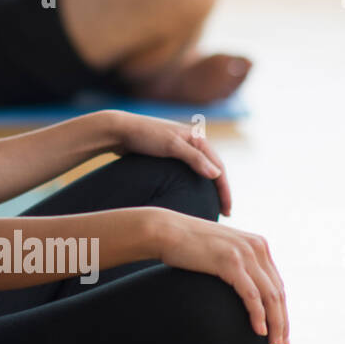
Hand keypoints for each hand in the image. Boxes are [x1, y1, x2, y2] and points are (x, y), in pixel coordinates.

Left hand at [110, 111, 231, 214]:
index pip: (219, 167)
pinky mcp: (168, 154)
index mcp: (197, 138)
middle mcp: (192, 142)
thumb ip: (195, 159)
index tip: (227, 210)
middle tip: (223, 213)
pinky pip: (186, 172)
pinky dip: (193, 184)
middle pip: (212, 170)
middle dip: (219, 191)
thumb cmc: (144, 136)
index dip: (224, 190)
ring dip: (207, 188)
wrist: (118, 130)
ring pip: (200, 172)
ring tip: (210, 207)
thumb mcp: (171, 146)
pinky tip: (191, 196)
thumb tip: (217, 174)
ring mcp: (180, 148)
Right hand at [154, 212, 288, 343]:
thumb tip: (240, 286)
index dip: (282, 311)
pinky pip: (251, 295)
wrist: (164, 230)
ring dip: (275, 324)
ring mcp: (244, 253)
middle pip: (278, 292)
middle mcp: (257, 247)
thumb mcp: (220, 250)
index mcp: (258, 244)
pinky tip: (259, 331)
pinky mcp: (230, 262)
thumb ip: (235, 263)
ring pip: (270, 296)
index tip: (281, 332)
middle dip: (282, 322)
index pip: (277, 284)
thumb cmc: (186, 243)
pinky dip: (258, 315)